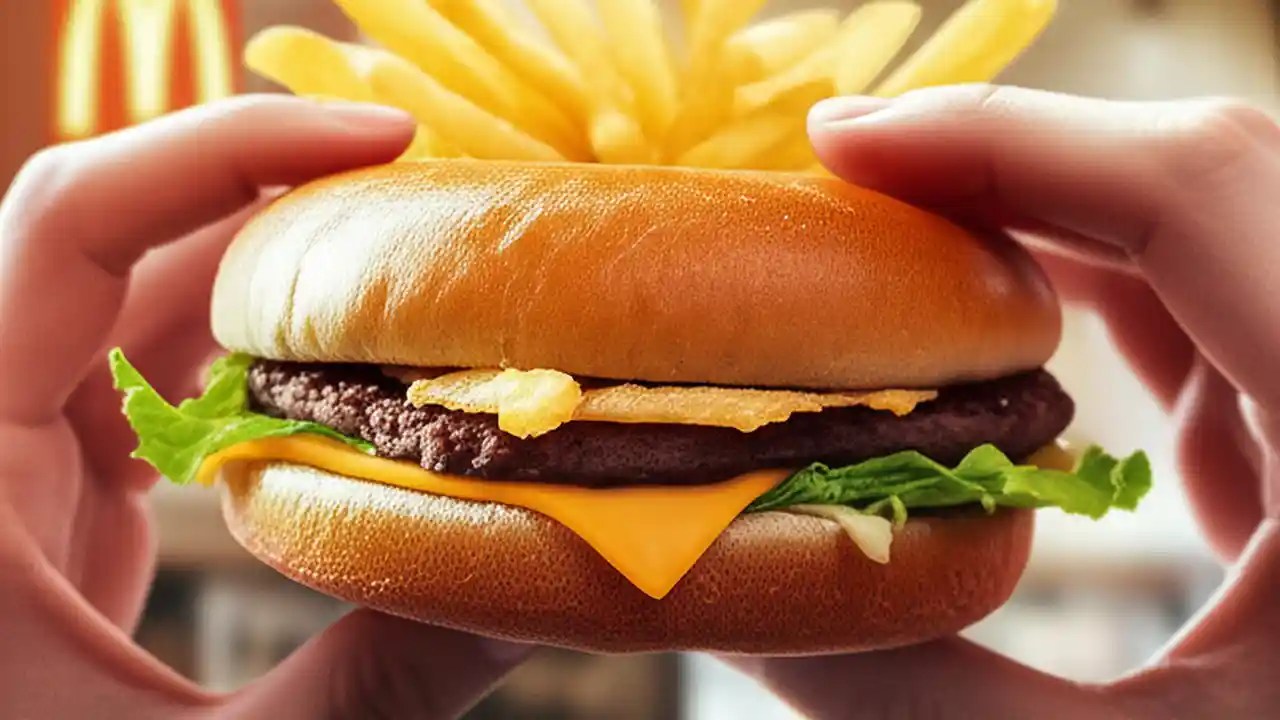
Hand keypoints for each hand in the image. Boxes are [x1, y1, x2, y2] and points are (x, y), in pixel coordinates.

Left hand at [0, 96, 529, 718]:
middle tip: (435, 209)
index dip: (221, 150)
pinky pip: (157, 384)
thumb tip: (535, 589)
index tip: (378, 138)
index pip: (67, 226)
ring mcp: (17, 464)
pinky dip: (258, 366)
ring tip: (414, 283)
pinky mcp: (62, 500)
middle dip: (282, 208)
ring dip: (279, 289)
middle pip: (119, 245)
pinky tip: (348, 384)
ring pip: (142, 311)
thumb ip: (372, 682)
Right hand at [727, 86, 1279, 718]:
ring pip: (1208, 237)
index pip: (1199, 193)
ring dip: (1043, 222)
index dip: (1008, 141)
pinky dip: (1094, 296)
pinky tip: (998, 330)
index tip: (840, 144)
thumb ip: (924, 695)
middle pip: (1206, 180)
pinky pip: (1211, 318)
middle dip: (1010, 161)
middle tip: (843, 180)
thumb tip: (744, 597)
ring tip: (894, 239)